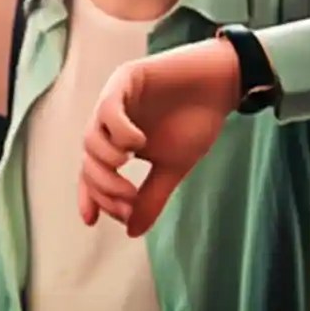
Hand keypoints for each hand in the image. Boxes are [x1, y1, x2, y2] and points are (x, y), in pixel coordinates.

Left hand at [78, 39, 240, 236]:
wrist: (221, 86)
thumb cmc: (196, 122)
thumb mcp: (172, 167)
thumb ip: (150, 197)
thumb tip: (132, 232)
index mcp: (116, 141)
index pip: (91, 171)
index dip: (89, 195)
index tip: (92, 221)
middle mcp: (109, 120)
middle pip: (88, 157)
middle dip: (102, 185)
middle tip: (127, 199)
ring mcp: (115, 98)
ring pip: (92, 135)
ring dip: (106, 159)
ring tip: (127, 166)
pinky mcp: (125, 78)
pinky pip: (109, 107)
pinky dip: (118, 130)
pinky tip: (137, 142)